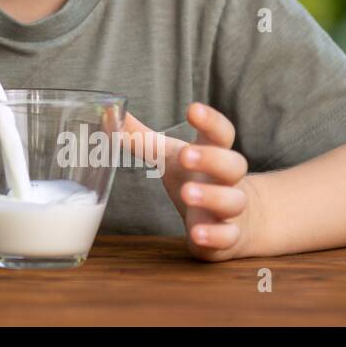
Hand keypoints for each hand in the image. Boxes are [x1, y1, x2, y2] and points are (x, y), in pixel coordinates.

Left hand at [119, 102, 257, 261]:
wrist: (237, 219)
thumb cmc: (196, 177)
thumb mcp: (167, 155)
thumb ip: (140, 137)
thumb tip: (109, 112)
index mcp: (214, 153)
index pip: (221, 132)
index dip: (210, 120)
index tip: (193, 109)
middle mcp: (227, 179)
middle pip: (232, 164)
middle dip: (211, 159)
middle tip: (185, 155)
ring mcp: (230, 208)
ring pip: (232, 200)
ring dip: (211, 196)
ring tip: (186, 193)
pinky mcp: (228, 236)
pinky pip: (227, 236)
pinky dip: (214, 235)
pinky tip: (197, 233)